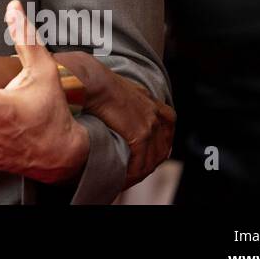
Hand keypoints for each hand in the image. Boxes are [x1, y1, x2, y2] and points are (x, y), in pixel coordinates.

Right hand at [55, 51, 174, 188]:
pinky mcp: (139, 136)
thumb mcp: (113, 86)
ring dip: (141, 170)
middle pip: (163, 144)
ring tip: (127, 177)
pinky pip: (140, 163)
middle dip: (154, 158)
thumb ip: (117, 98)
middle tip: (139, 168)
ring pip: (152, 158)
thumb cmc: (93, 81)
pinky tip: (122, 177)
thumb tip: (104, 104)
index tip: (156, 146)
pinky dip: (132, 174)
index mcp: (148, 99)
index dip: (164, 136)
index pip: (168, 120)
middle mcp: (152, 113)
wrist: (90, 81)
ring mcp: (149, 125)